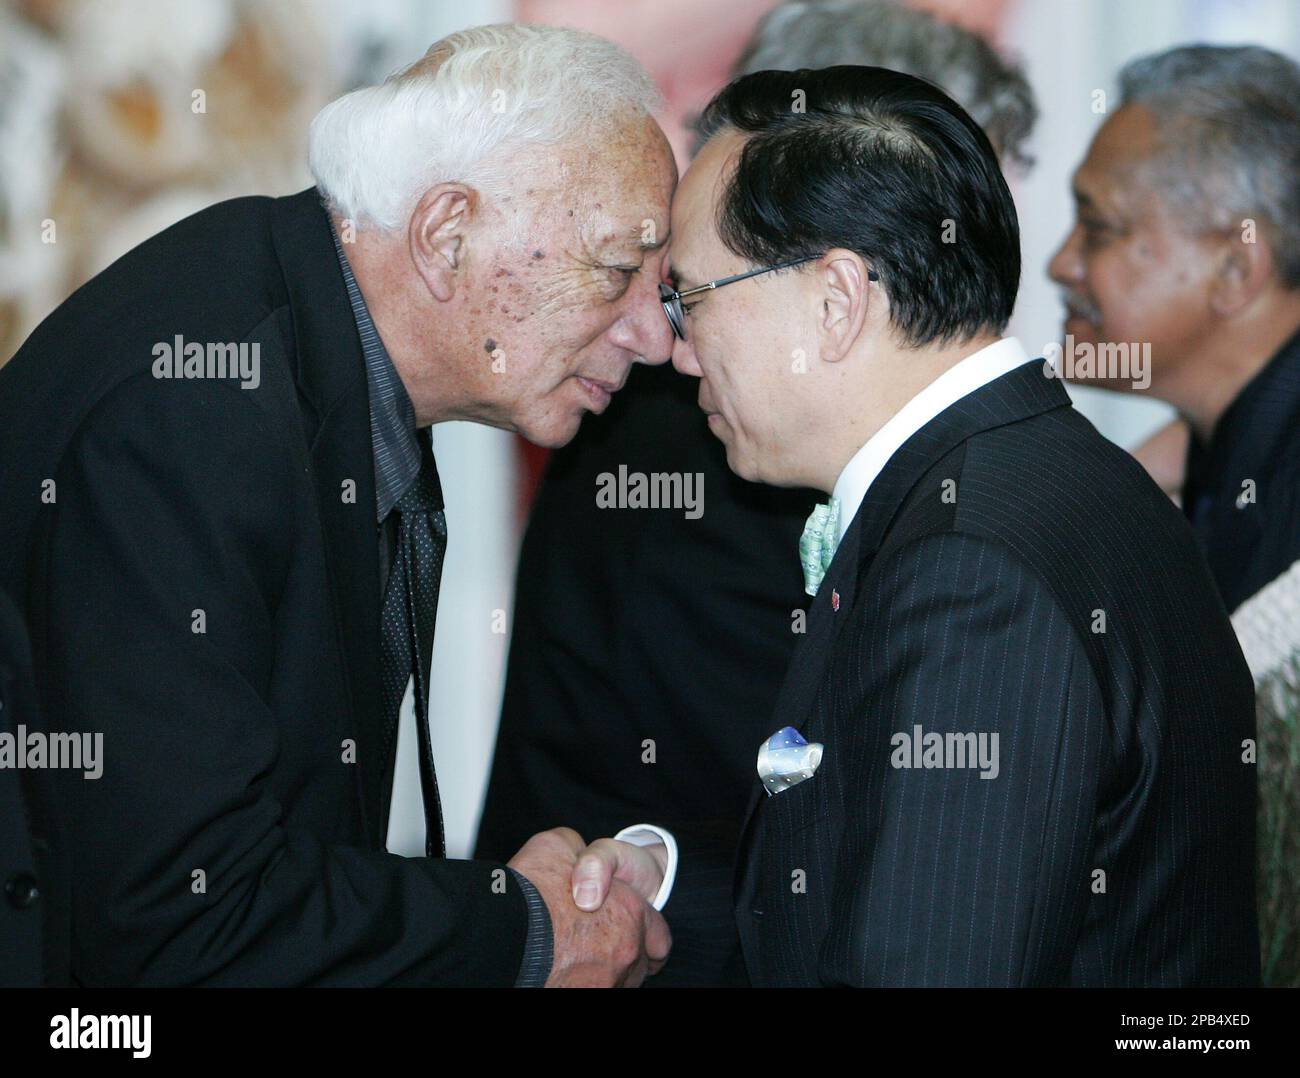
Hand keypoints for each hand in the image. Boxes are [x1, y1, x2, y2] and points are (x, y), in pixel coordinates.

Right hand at [508, 828, 671, 986]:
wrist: (499, 934)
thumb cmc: (530, 888)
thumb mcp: (557, 846)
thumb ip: (583, 855)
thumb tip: (580, 859)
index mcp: (631, 914)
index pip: (659, 937)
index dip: (645, 933)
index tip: (627, 933)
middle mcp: (627, 954)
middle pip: (637, 964)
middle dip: (621, 957)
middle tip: (596, 948)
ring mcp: (607, 984)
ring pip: (617, 983)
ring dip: (602, 975)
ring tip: (574, 963)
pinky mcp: (586, 997)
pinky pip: (593, 991)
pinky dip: (581, 984)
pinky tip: (562, 976)